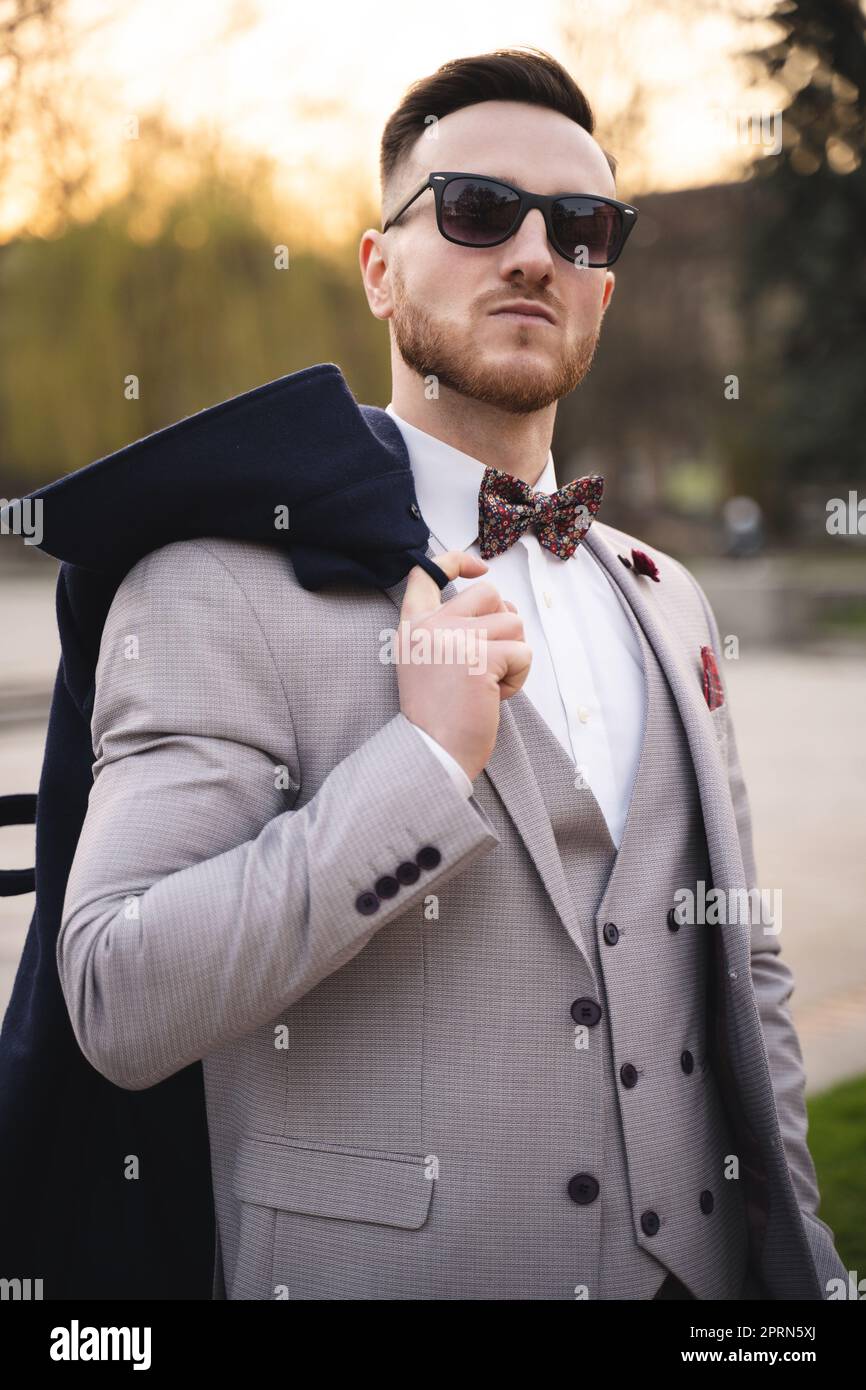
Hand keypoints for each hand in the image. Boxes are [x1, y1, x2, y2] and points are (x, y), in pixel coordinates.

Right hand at [397, 551, 531, 781]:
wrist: (433, 754)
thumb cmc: (438, 716)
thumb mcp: (426, 662)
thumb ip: (449, 629)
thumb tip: (501, 605)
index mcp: (413, 626)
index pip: (427, 572)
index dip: (457, 561)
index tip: (479, 570)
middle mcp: (430, 626)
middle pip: (490, 594)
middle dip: (503, 624)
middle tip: (490, 659)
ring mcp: (455, 639)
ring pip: (513, 624)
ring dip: (512, 656)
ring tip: (488, 685)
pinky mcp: (481, 658)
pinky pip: (523, 653)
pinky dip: (518, 677)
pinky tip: (495, 697)